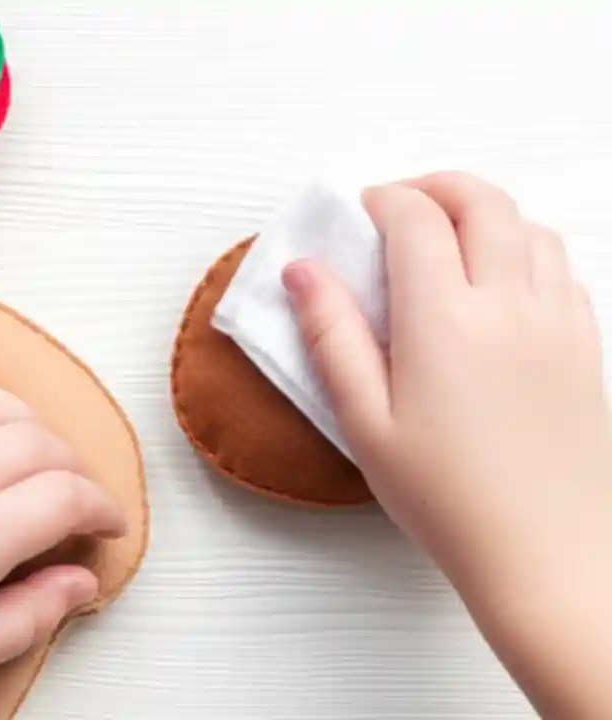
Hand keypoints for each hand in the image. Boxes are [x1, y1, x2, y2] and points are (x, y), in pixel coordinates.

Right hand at [284, 171, 611, 715]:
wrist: (545, 553)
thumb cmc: (448, 499)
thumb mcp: (364, 422)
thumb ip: (331, 335)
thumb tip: (303, 271)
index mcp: (444, 320)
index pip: (415, 219)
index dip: (381, 200)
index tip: (358, 213)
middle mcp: (508, 305)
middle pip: (481, 200)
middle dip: (434, 186)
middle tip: (398, 205)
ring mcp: (556, 321)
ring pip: (530, 226)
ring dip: (485, 212)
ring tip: (447, 238)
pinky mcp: (584, 346)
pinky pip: (562, 267)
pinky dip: (525, 249)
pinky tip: (498, 282)